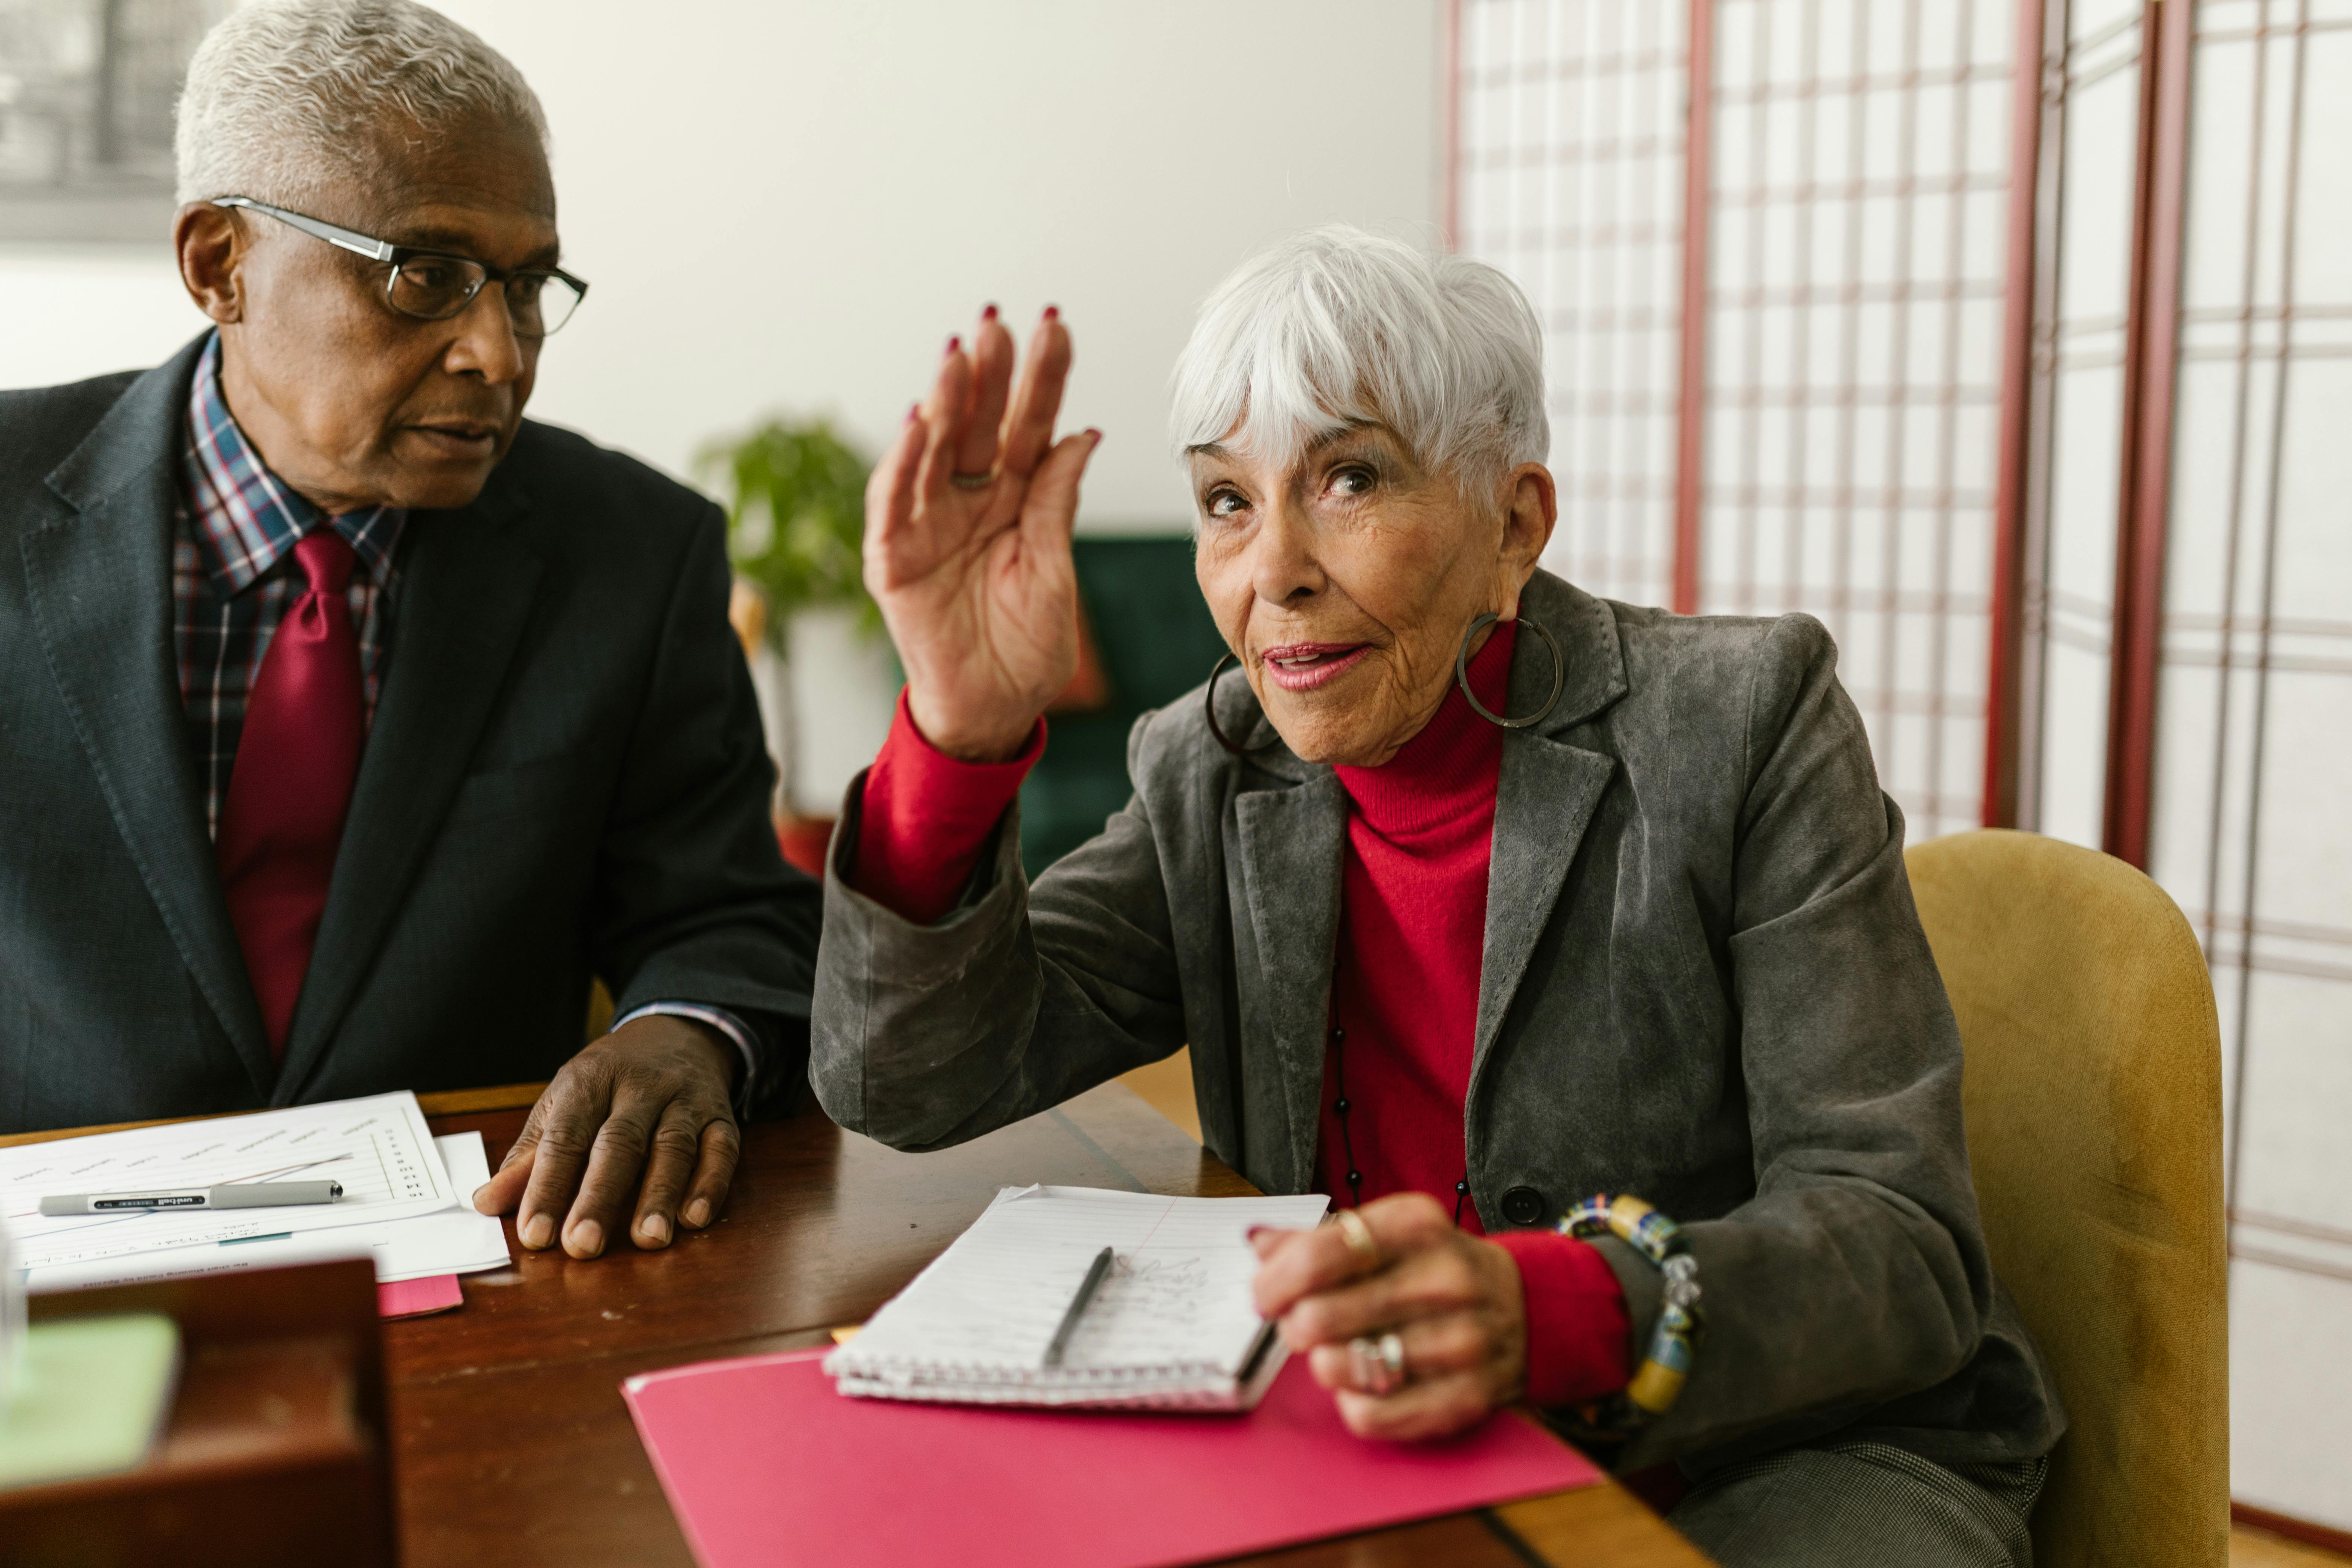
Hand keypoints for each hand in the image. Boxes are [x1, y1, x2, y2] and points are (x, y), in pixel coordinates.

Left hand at [470, 1015, 741, 1258]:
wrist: (677, 1034)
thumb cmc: (609, 1081)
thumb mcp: (562, 1103)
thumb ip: (529, 1157)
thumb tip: (486, 1203)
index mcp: (589, 1082)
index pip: (565, 1137)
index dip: (548, 1187)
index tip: (534, 1234)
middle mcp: (639, 1087)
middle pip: (619, 1143)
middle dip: (600, 1197)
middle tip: (583, 1245)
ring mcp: (685, 1100)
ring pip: (673, 1147)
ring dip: (661, 1195)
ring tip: (648, 1239)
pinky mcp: (721, 1116)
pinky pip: (721, 1150)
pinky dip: (710, 1184)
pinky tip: (695, 1219)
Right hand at [865, 305, 1101, 761]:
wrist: (994, 711)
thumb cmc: (1026, 647)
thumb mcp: (1053, 568)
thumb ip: (1056, 500)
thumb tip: (1082, 433)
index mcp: (1013, 499)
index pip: (1029, 426)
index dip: (1041, 379)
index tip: (1055, 327)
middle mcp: (968, 501)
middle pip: (978, 425)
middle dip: (989, 373)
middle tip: (1000, 322)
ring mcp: (926, 526)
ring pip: (933, 451)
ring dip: (943, 402)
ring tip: (959, 355)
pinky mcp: (893, 559)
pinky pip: (894, 504)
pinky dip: (901, 464)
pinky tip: (916, 423)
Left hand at [1250, 1193, 1527, 1440]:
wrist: (1529, 1310)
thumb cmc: (1439, 1270)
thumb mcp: (1390, 1233)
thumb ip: (1321, 1239)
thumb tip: (1259, 1243)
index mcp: (1417, 1226)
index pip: (1319, 1255)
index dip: (1275, 1281)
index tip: (1266, 1295)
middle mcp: (1443, 1281)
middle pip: (1319, 1316)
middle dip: (1294, 1325)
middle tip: (1302, 1325)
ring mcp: (1458, 1343)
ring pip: (1338, 1368)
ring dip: (1322, 1364)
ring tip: (1337, 1351)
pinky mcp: (1463, 1398)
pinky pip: (1370, 1416)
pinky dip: (1351, 1403)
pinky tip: (1364, 1384)